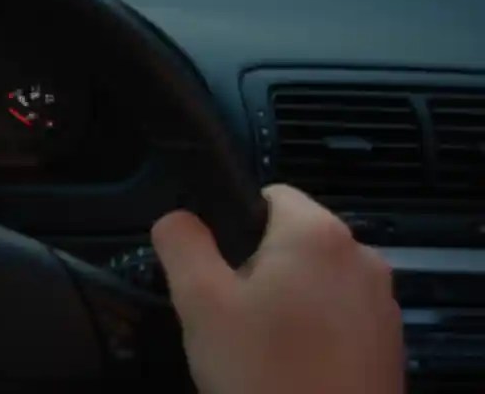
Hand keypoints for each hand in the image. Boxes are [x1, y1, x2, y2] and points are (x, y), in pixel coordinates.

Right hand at [151, 184, 403, 393]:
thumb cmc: (262, 372)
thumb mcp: (199, 303)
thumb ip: (181, 243)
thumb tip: (178, 218)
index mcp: (317, 233)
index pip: (269, 195)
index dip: (233, 227)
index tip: (216, 275)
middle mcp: (362, 256)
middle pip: (293, 241)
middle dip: (258, 270)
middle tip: (230, 320)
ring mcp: (383, 303)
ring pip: (315, 282)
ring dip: (287, 303)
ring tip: (261, 352)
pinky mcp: (391, 345)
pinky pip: (340, 319)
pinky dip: (314, 334)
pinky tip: (294, 372)